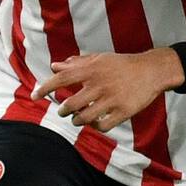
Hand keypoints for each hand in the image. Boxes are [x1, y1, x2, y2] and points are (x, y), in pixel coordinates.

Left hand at [30, 48, 184, 130]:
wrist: (151, 71)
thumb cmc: (122, 64)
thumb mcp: (99, 59)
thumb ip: (76, 63)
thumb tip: (54, 66)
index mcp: (92, 69)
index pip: (62, 79)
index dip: (45, 88)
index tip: (34, 96)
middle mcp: (100, 84)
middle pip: (71, 104)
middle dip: (64, 110)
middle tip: (64, 110)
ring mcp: (112, 99)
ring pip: (84, 118)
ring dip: (77, 120)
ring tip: (78, 117)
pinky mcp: (123, 112)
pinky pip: (102, 126)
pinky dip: (95, 127)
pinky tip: (95, 122)